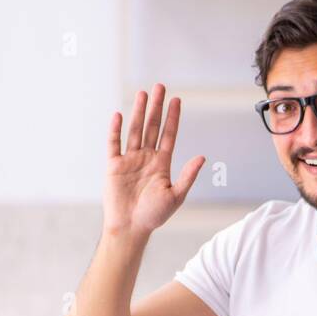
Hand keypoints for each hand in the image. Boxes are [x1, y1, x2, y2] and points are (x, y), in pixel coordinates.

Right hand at [104, 84, 204, 236]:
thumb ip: (188, 176)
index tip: (177, 100)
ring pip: (135, 130)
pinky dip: (116, 129)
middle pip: (152, 127)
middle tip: (160, 87)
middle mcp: (146, 158)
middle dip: (156, 107)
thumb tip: (202, 157)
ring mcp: (129, 160)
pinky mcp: (114, 166)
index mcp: (161, 164)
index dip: (173, 118)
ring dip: (139, 112)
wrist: (130, 228)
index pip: (169, 135)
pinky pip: (114, 143)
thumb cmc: (153, 216)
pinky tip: (120, 115)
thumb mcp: (176, 196)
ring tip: (143, 93)